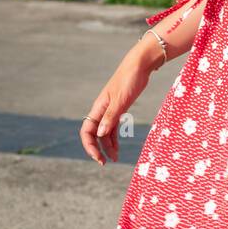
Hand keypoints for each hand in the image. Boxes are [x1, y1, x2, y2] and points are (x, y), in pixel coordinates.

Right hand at [79, 36, 161, 165]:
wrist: (140, 65)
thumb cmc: (130, 79)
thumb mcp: (121, 100)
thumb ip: (111, 117)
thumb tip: (99, 135)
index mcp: (99, 107)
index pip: (86, 131)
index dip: (89, 146)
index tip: (97, 158)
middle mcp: (101, 110)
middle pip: (94, 134)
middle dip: (97, 149)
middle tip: (105, 163)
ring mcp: (110, 110)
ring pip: (104, 132)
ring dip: (107, 146)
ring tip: (114, 159)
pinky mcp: (120, 109)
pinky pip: (113, 127)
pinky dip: (114, 138)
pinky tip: (117, 148)